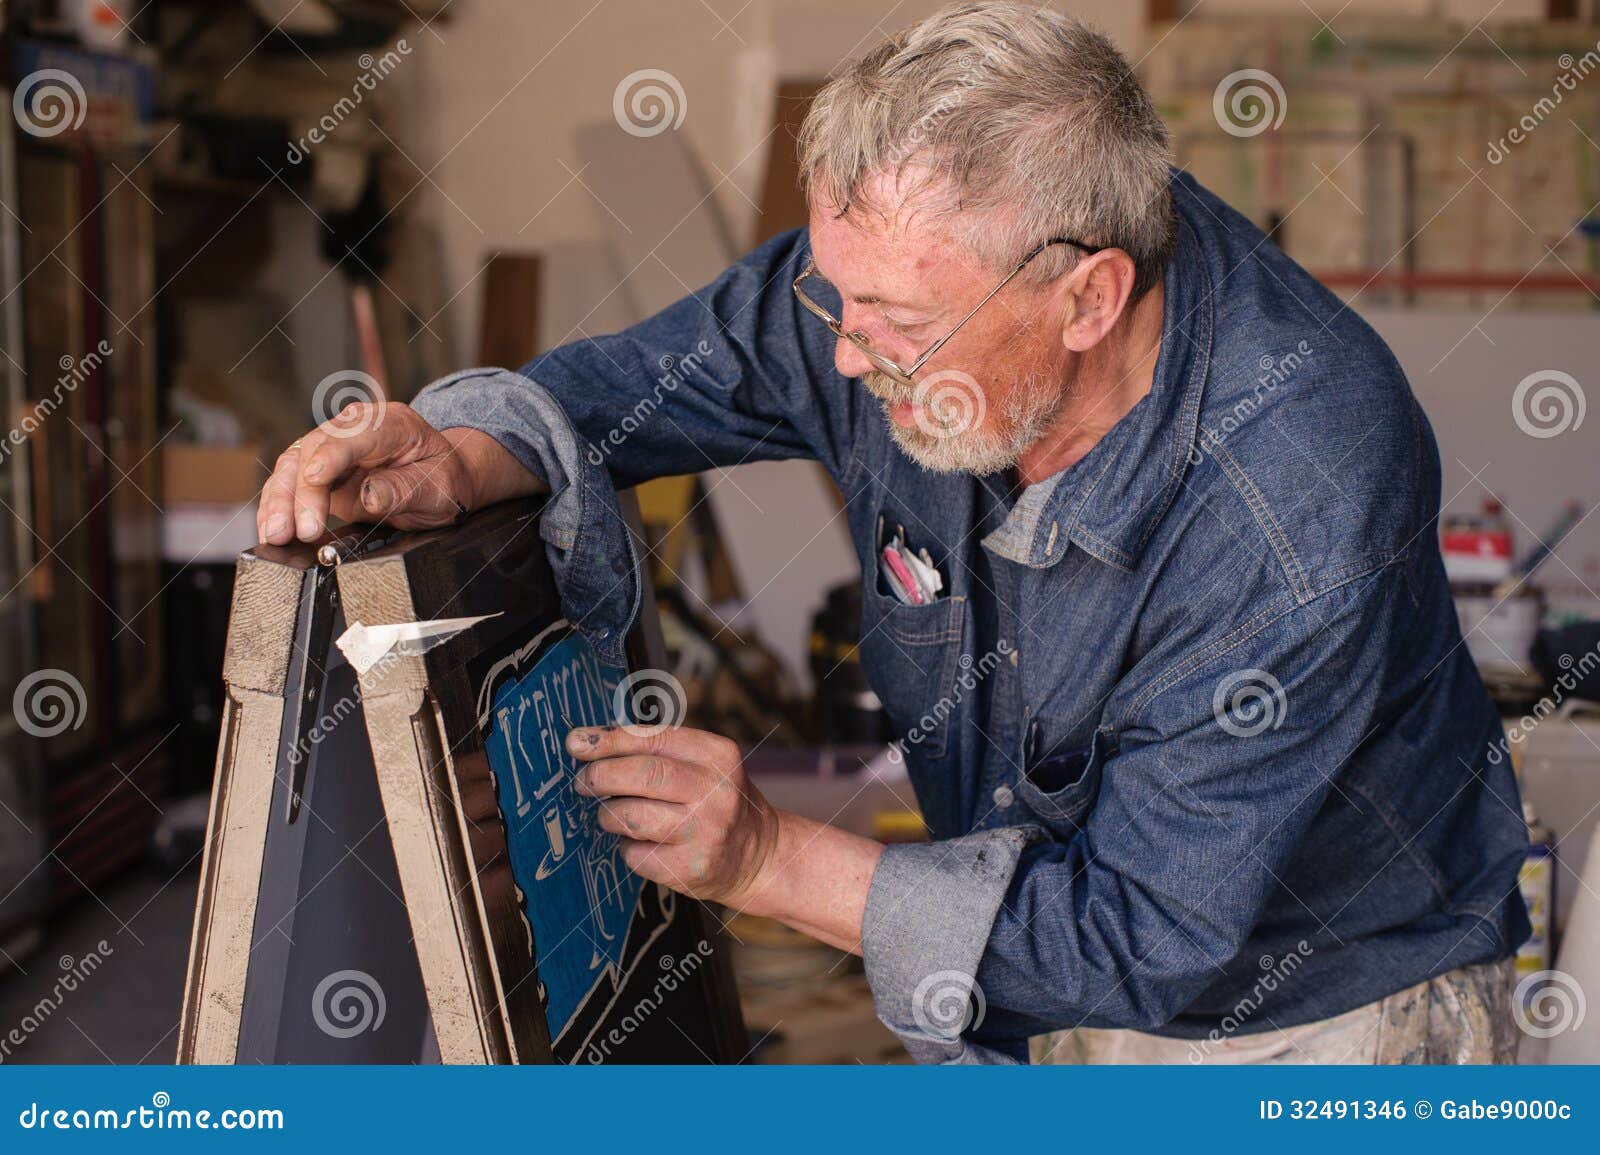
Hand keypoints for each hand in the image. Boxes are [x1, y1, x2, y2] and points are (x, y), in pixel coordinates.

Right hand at [257, 401, 537, 543]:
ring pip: (293, 465)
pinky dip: (277, 505)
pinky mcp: (320, 469)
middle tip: (298, 529)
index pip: (352, 436)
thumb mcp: (438, 488)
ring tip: (275, 533)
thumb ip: (404, 489)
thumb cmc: (443, 479)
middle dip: (300, 492)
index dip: (331, 458)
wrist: (442, 478)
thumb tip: (370, 496)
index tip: (314, 480)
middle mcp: (355, 428)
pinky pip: (291, 482)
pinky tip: (270, 527)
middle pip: (314, 450)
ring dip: (279, 500)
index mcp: (391, 424)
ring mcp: (333, 446)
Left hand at [567, 724, 780, 911]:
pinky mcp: (688, 868)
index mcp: (718, 755)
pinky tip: (644, 844)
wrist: (759, 856)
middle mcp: (716, 791)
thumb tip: (587, 743)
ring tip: (614, 815)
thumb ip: (656, 750)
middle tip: (583, 782)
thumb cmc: (717, 802)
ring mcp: (704, 832)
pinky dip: (627, 847)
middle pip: (641, 774)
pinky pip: (634, 853)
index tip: (576, 743)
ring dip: (608, 815)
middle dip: (599, 776)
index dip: (608, 740)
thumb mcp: (704, 765)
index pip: (653, 738)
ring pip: (629, 816)